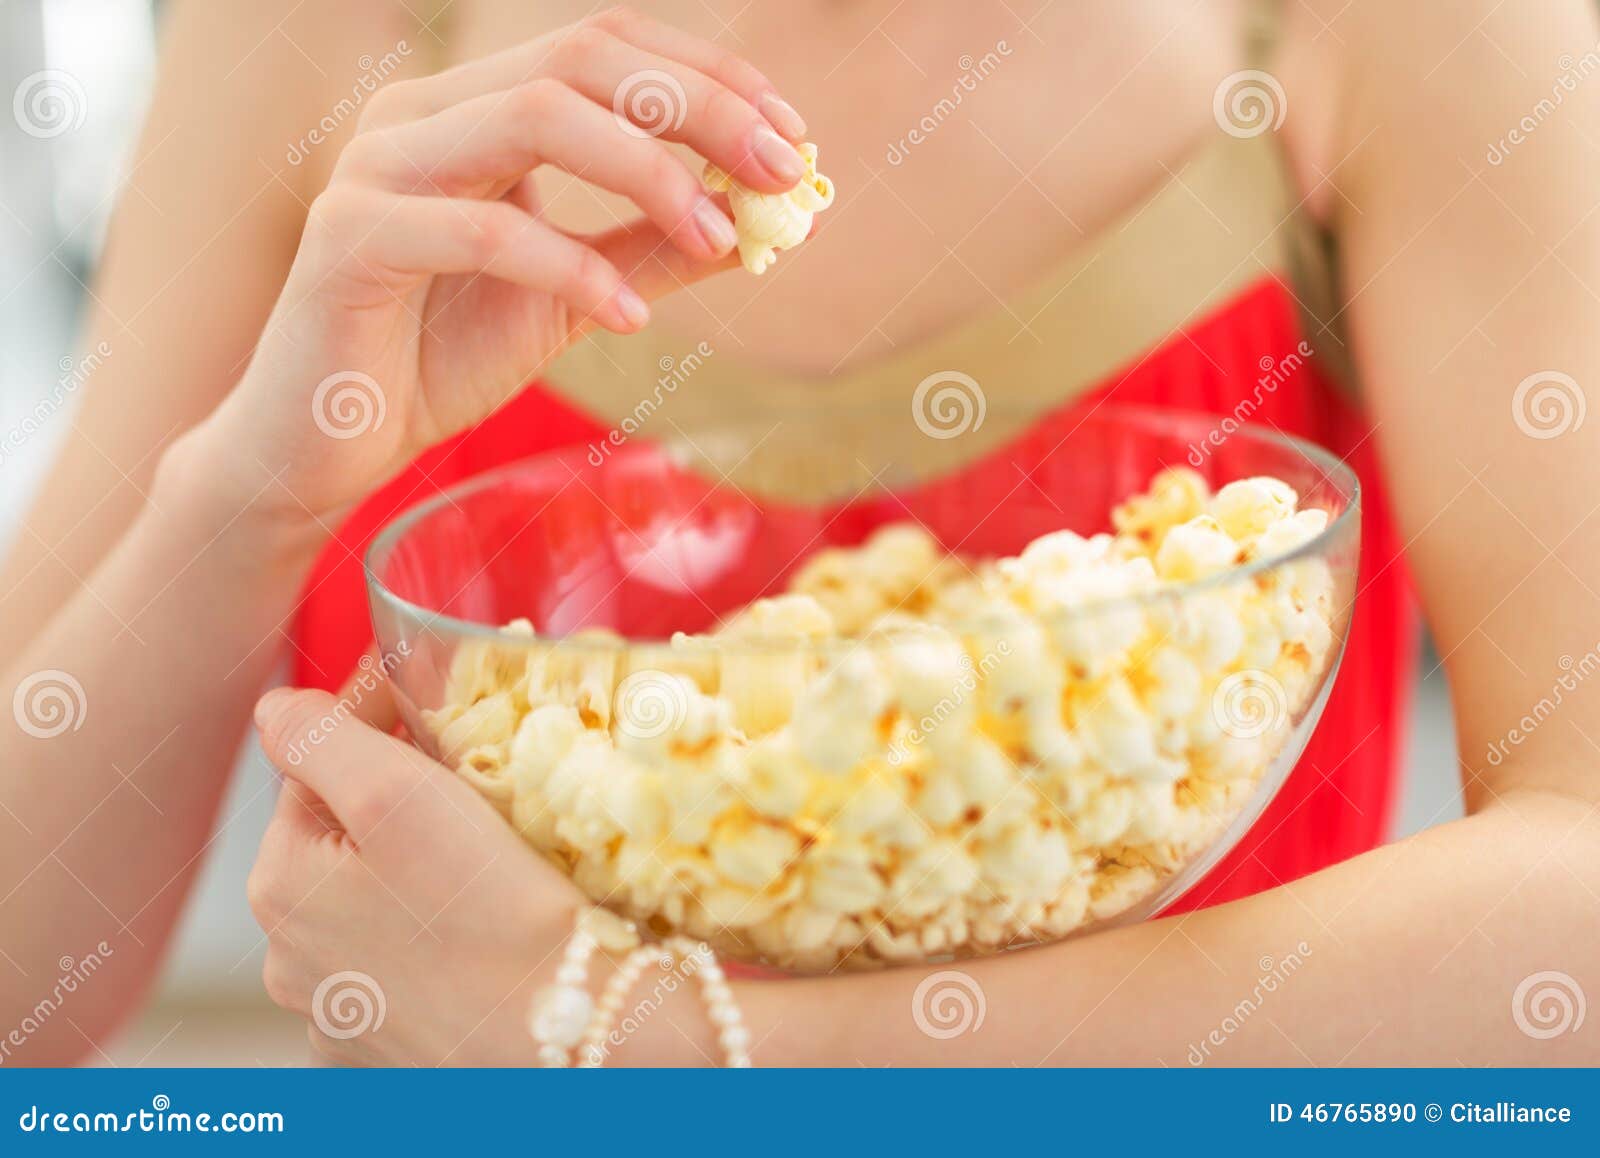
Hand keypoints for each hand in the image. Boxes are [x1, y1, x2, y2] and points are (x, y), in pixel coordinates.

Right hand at [185, 7, 808, 520]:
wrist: (330, 441)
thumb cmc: (445, 356)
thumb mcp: (580, 295)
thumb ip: (660, 250)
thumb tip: (772, 224)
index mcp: (474, 107)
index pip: (606, 47)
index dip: (710, 80)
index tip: (794, 140)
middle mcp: (424, 112)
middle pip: (580, 61)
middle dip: (699, 109)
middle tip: (783, 172)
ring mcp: (380, 166)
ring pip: (531, 120)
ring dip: (648, 174)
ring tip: (718, 239)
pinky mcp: (351, 239)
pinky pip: (481, 230)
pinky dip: (571, 267)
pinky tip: (629, 319)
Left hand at [249, 686, 584, 1065]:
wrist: (567, 1031)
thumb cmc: (488, 908)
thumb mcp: (393, 790)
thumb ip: (317, 736)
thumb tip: (276, 708)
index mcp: (279, 886)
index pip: (311, 768)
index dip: (368, 719)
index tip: (423, 689)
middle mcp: (290, 959)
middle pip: (340, 837)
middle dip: (392, 796)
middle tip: (465, 768)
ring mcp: (341, 1013)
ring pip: (371, 901)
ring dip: (412, 866)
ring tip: (481, 849)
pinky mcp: (392, 1046)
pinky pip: (402, 962)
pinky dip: (431, 931)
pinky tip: (478, 920)